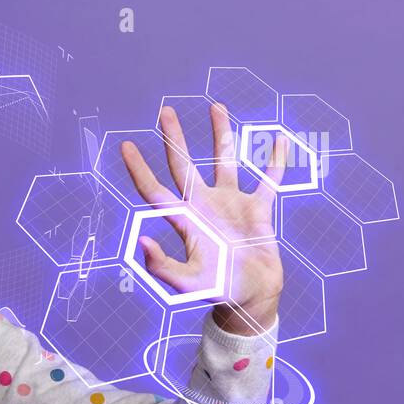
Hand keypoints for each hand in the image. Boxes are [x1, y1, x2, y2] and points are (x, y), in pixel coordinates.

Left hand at [119, 103, 285, 335]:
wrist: (253, 296)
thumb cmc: (219, 291)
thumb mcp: (188, 282)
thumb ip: (163, 266)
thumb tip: (141, 241)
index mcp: (184, 219)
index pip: (154, 190)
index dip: (139, 169)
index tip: (126, 146)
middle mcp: (204, 205)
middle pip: (184, 164)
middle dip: (174, 138)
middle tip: (164, 111)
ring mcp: (231, 203)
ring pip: (224, 160)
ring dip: (221, 134)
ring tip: (216, 106)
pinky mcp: (258, 208)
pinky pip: (268, 178)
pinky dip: (274, 160)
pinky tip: (278, 138)